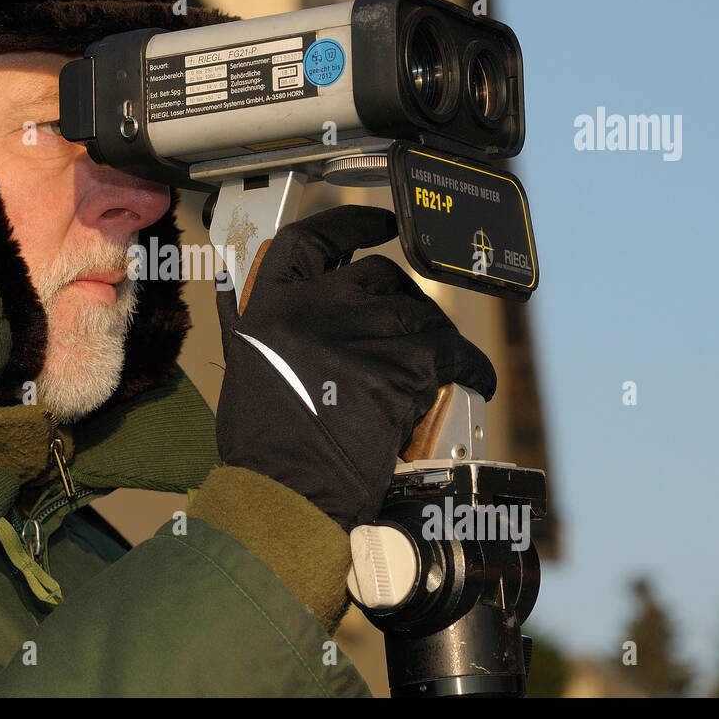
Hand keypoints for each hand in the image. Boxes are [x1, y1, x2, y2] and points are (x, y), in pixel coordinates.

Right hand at [214, 205, 495, 530]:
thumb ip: (256, 322)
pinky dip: (469, 366)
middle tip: (410, 327)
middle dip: (401, 299)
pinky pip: (453, 352)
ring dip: (434, 336)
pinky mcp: (401, 369)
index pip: (314, 237)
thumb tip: (246, 288)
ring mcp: (360, 335)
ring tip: (439, 364)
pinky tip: (473, 379)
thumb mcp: (244, 365)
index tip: (381, 224)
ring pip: (419, 314)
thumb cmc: (260, 444)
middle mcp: (315, 307)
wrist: (284, 494)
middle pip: (378, 276)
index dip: (354, 224)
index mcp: (271, 303)